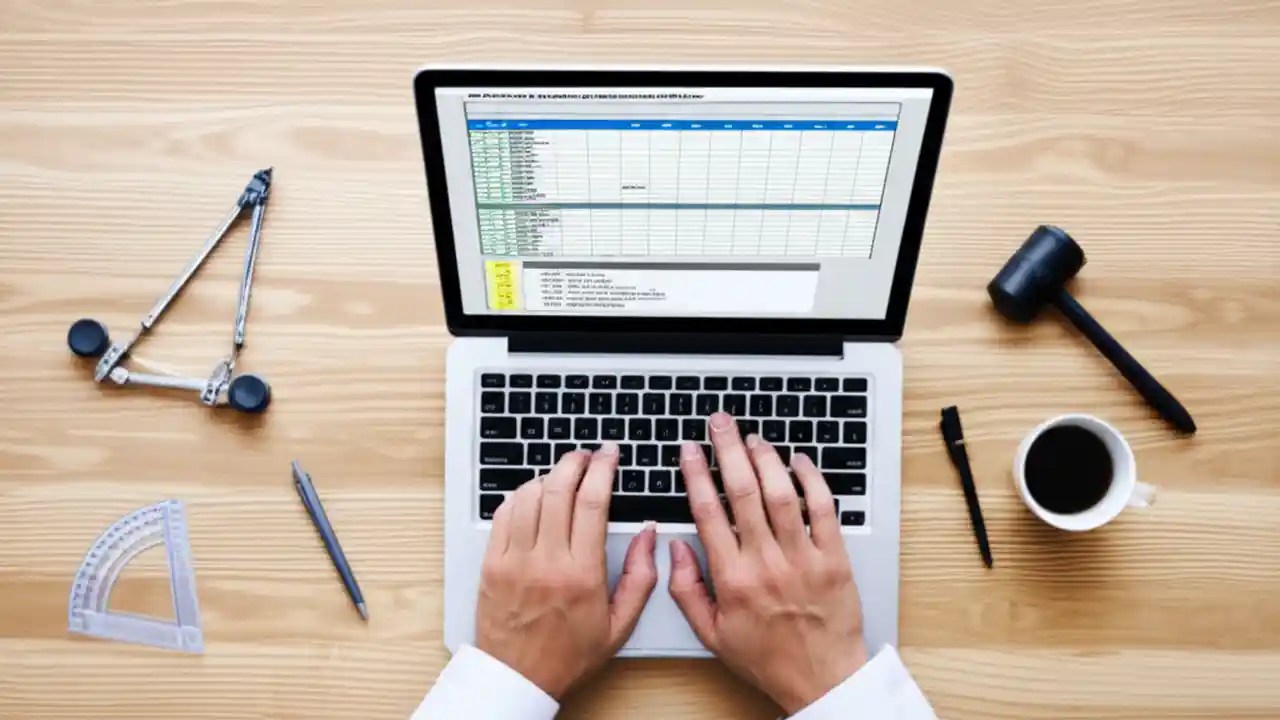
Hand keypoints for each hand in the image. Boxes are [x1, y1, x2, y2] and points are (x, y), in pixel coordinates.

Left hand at [475, 443, 657, 699]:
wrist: (518, 678)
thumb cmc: (568, 655)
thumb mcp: (619, 624)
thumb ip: (641, 577)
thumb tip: (650, 535)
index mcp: (582, 574)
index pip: (592, 502)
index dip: (603, 469)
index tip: (609, 455)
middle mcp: (547, 562)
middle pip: (559, 489)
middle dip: (575, 461)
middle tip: (586, 455)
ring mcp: (515, 561)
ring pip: (529, 496)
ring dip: (547, 476)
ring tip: (561, 475)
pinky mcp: (491, 564)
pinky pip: (503, 515)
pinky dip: (519, 496)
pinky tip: (532, 497)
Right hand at [669, 412, 867, 714]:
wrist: (821, 679)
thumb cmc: (768, 658)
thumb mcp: (711, 634)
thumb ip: (686, 590)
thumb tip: (675, 549)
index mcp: (732, 579)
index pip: (707, 512)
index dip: (695, 474)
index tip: (689, 450)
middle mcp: (766, 563)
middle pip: (742, 491)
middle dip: (728, 449)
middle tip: (720, 423)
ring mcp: (802, 558)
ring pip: (782, 494)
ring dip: (766, 459)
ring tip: (753, 438)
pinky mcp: (834, 559)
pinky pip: (824, 510)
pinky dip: (812, 480)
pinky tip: (799, 461)